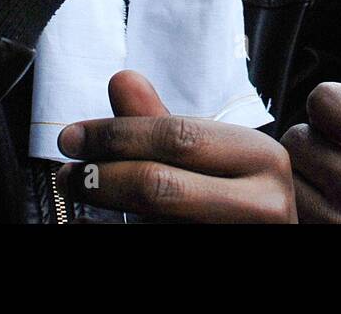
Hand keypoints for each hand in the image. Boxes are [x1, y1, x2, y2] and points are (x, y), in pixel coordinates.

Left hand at [56, 71, 296, 222]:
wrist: (271, 237)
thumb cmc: (241, 199)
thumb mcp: (214, 155)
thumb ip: (165, 123)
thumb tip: (121, 79)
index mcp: (262, 158)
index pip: (178, 136)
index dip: (117, 135)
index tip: (74, 136)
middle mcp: (263, 203)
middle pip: (161, 185)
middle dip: (101, 176)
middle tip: (68, 173)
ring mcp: (245, 237)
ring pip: (155, 223)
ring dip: (104, 207)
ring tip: (77, 195)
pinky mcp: (224, 261)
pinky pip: (157, 243)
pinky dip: (117, 232)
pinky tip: (94, 223)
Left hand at [280, 82, 340, 223]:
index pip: (329, 100)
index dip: (329, 106)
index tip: (340, 123)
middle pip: (297, 136)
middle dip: (312, 144)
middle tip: (331, 161)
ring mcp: (338, 224)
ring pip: (286, 176)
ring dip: (300, 179)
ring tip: (326, 192)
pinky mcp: (319, 244)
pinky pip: (287, 214)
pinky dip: (297, 210)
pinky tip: (322, 215)